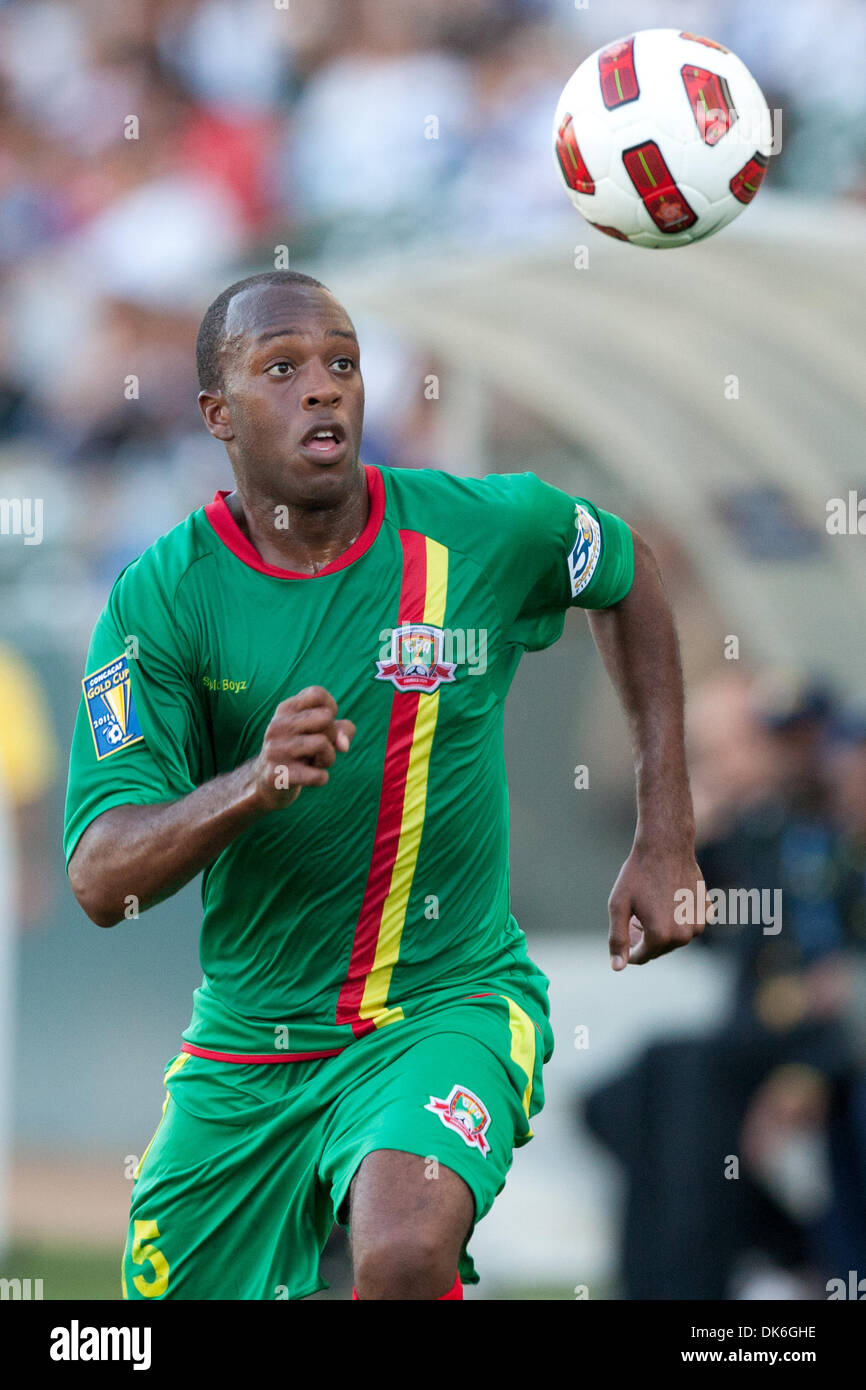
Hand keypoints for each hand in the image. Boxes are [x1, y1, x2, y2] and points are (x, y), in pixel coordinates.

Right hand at [252, 685, 354, 810]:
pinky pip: (316, 775)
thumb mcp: (324, 733)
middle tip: (320, 748)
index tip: (323, 724)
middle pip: (325, 717)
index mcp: (285, 709)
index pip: (317, 694)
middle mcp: (277, 726)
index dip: (330, 708)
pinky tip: (311, 778)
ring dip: (328, 758)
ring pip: (322, 744)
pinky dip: (322, 778)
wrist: (269, 782)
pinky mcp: (275, 775)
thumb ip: (343, 730)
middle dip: (332, 736)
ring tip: (315, 763)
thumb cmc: (303, 751)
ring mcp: (274, 750)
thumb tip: (343, 745)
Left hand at [607, 842, 707, 969]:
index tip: (624, 929)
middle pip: (658, 950)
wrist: (666, 846)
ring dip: (662, 930)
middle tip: (634, 915)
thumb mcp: (619, 905)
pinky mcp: (706, 912)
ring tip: (650, 906)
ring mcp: (698, 925)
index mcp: (660, 936)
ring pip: (674, 939)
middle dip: (644, 938)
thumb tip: (618, 967)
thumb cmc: (638, 874)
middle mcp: (683, 936)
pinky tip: (669, 900)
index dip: (628, 947)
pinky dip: (678, 919)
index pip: (641, 957)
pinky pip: (688, 925)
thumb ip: (617, 939)